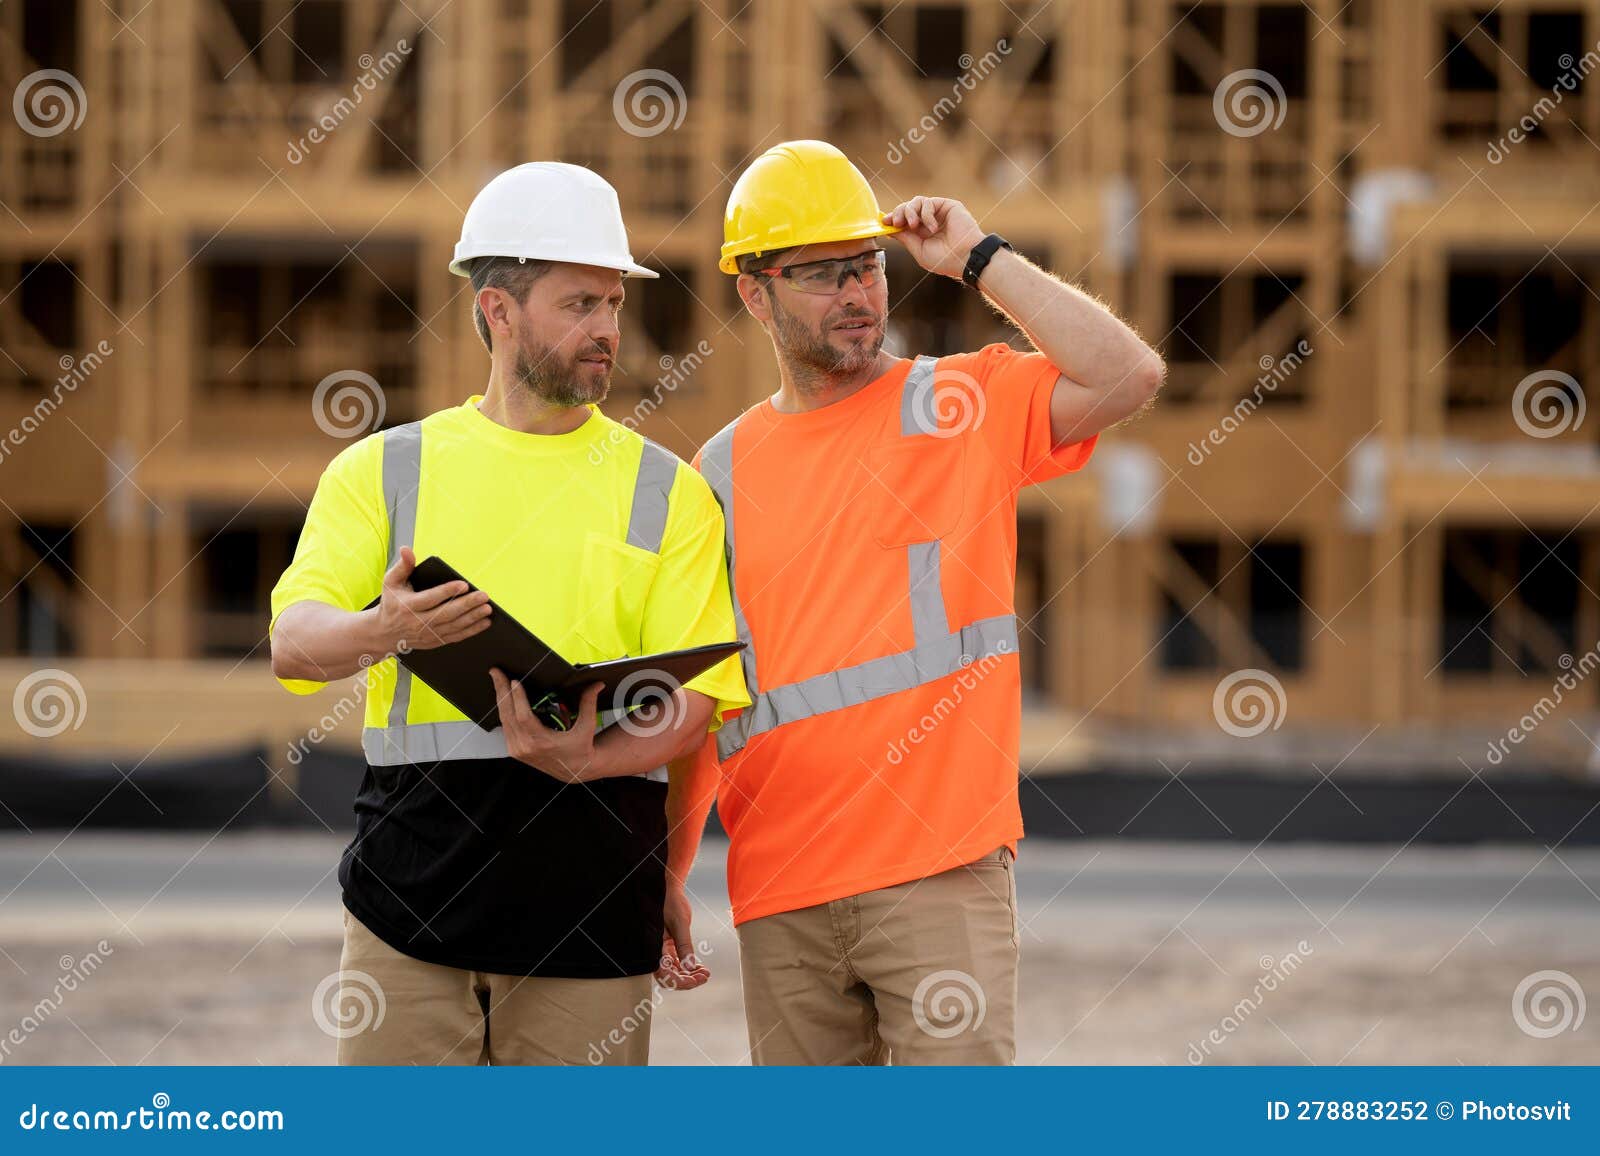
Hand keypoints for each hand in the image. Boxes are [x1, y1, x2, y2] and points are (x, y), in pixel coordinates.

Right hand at [373, 546, 490, 653]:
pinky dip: (472, 630)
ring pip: (454, 626)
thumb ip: (402, 565)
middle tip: (483, 596)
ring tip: (487, 608)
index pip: (431, 598)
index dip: (447, 592)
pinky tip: (484, 622)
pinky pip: (456, 636)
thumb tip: (407, 550)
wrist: (384, 632)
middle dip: (467, 604)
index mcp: (408, 606)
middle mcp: (418, 622)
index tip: (463, 585)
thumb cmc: (391, 603)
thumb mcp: (391, 582)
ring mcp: (428, 634)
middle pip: (446, 614)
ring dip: (473, 618)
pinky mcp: (435, 641)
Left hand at [489, 671, 603, 781]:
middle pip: (507, 715)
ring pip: (503, 720)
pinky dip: (503, 710)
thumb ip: (589, 704)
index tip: (514, 681)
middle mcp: (526, 747)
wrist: (574, 770)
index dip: (517, 698)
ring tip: (498, 681)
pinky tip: (503, 698)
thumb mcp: (587, 727)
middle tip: (497, 673)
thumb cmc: (580, 749)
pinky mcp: (514, 750)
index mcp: (542, 742)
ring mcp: (518, 750)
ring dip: (500, 698)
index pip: (523, 717)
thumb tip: (596, 685)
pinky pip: (505, 726)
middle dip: (501, 691)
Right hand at [655, 885, 709, 990]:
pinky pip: (678, 961)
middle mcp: (656, 951)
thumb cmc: (670, 902)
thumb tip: (690, 967)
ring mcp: (663, 949)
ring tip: (705, 973)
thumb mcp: (679, 923)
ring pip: (675, 970)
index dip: (680, 982)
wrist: (669, 889)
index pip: (664, 975)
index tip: (696, 980)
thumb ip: (684, 946)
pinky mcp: (669, 945)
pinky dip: (688, 965)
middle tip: (704, 977)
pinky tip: (700, 967)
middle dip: (687, 980)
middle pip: (670, 976)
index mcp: (654, 947)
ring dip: (689, 974)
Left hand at [882, 196, 985, 279]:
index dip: (892, 218)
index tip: (884, 221)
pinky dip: (926, 214)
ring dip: (910, 212)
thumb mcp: (919, 250)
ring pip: (916, 202)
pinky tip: (933, 227)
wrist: (965, 258)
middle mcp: (929, 220)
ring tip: (913, 225)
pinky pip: (929, 203)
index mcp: (921, 232)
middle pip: (907, 207)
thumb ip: (905, 238)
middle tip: (896, 222)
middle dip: (899, 213)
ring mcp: (938, 212)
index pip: (903, 220)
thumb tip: (889, 228)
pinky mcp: (947, 205)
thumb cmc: (944, 259)